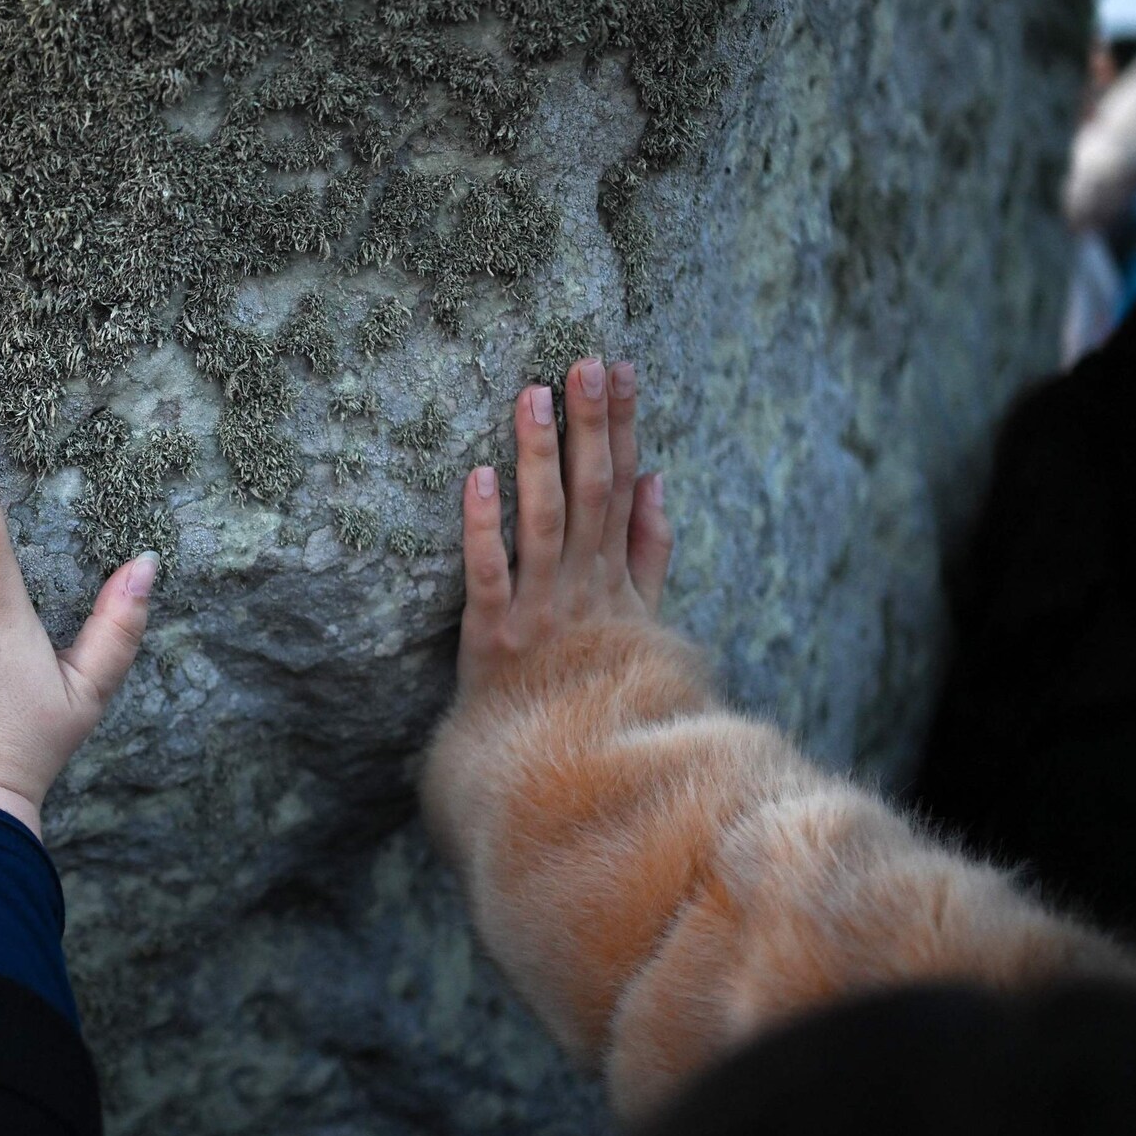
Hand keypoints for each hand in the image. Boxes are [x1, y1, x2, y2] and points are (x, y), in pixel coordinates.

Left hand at [457, 359, 671, 697]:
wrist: (554, 771)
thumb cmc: (588, 688)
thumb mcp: (638, 623)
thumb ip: (649, 553)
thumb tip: (657, 479)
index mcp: (614, 581)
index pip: (621, 489)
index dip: (622, 428)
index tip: (620, 370)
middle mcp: (581, 590)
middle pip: (590, 495)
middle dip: (589, 427)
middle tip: (583, 364)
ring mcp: (538, 614)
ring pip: (541, 523)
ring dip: (539, 457)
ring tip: (532, 395)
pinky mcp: (492, 640)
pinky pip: (487, 575)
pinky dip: (483, 528)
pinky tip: (477, 477)